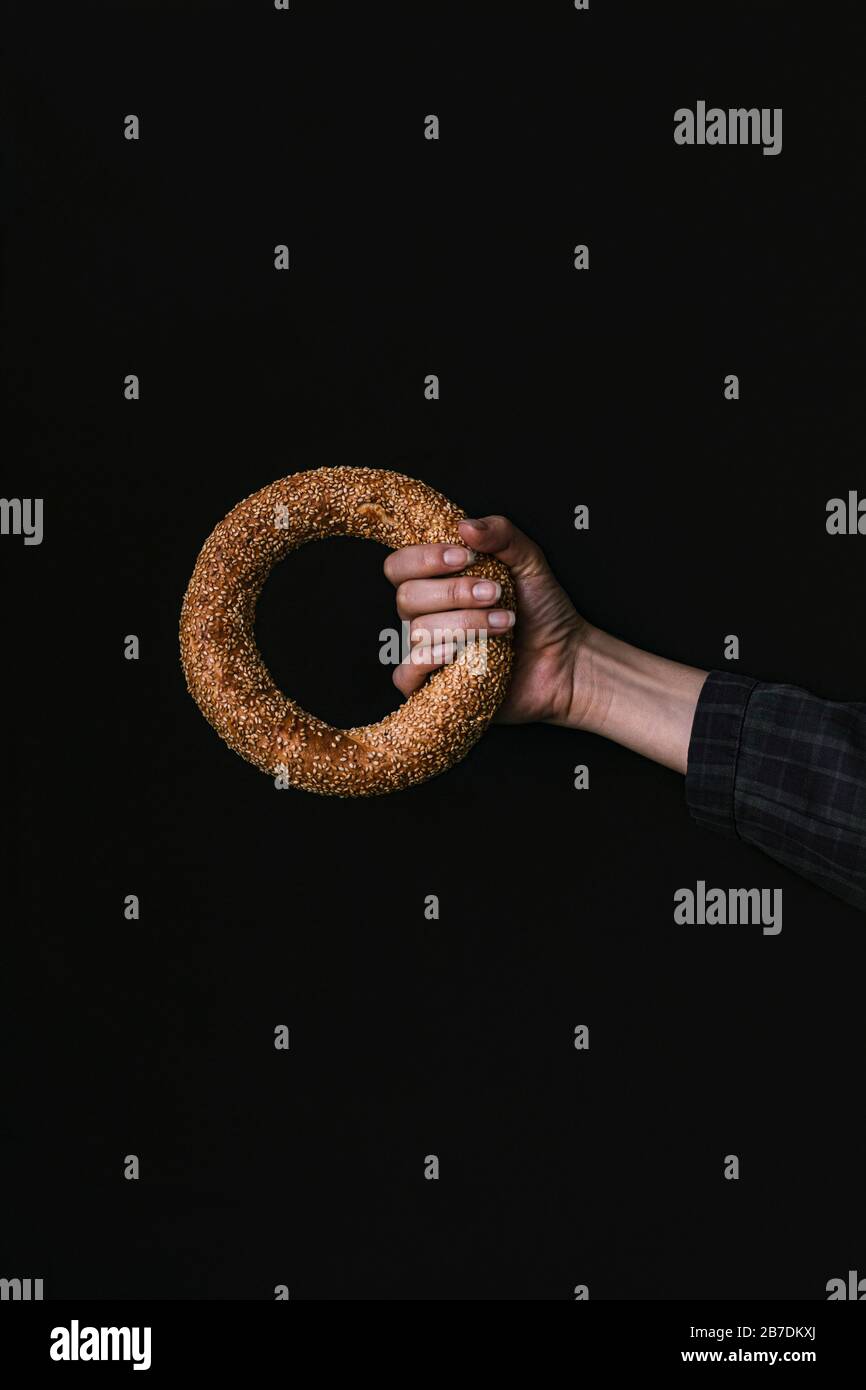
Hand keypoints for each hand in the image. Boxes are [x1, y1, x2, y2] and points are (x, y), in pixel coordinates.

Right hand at [383, 514, 589, 725]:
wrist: (565, 659)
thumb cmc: (543, 611)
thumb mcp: (528, 561)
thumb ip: (500, 535)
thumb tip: (464, 526)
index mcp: (436, 583)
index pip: (400, 565)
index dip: (424, 558)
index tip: (466, 557)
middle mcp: (426, 616)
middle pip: (406, 597)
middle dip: (453, 592)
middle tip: (495, 593)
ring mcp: (429, 652)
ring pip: (418, 632)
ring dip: (465, 624)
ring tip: (506, 622)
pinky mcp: (435, 686)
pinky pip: (407, 675)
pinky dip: (429, 661)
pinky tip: (460, 653)